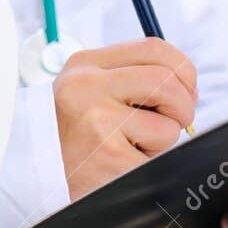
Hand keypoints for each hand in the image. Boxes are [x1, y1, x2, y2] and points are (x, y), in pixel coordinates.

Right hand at [53, 39, 197, 201]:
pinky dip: (150, 165)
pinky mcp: (110, 156)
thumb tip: (187, 85)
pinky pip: (159, 158)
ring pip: (168, 125)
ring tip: (133, 147)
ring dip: (163, 142)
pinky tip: (123, 165)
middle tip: (171, 123)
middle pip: (167, 81)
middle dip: (182, 108)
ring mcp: (96, 121)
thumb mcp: (91, 92)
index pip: (153, 48)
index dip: (183, 69)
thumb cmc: (77, 137)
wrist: (39, 179)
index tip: (186, 89)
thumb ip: (132, 78)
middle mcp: (85, 86)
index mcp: (84, 65)